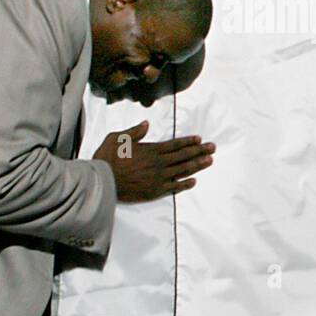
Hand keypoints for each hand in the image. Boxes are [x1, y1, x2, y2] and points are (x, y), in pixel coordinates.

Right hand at [93, 120, 214, 202]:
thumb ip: (134, 132)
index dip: (189, 142)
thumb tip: (147, 124)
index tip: (200, 139)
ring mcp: (158, 178)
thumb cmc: (107, 158)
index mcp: (150, 150)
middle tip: (213, 148)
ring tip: (210, 161)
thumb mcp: (117, 138)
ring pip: (182, 170)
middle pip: (183, 156)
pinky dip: (185, 184)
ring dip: (197, 165)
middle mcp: (158, 163)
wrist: (102, 182)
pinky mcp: (155, 191)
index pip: (175, 144)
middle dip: (199, 151)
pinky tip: (194, 181)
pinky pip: (174, 187)